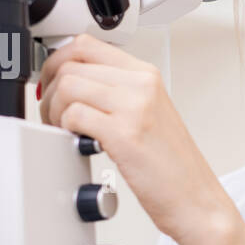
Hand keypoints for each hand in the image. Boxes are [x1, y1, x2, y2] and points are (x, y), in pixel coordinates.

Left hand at [38, 34, 244, 244]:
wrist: (196, 200)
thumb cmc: (173, 167)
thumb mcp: (148, 115)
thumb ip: (116, 94)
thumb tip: (72, 84)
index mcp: (146, 75)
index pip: (86, 44)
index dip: (57, 61)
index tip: (52, 82)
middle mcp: (142, 85)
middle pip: (71, 63)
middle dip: (49, 88)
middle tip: (52, 112)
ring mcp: (135, 107)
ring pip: (68, 85)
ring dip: (53, 109)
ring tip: (63, 129)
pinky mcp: (125, 134)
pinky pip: (74, 114)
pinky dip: (64, 128)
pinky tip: (75, 141)